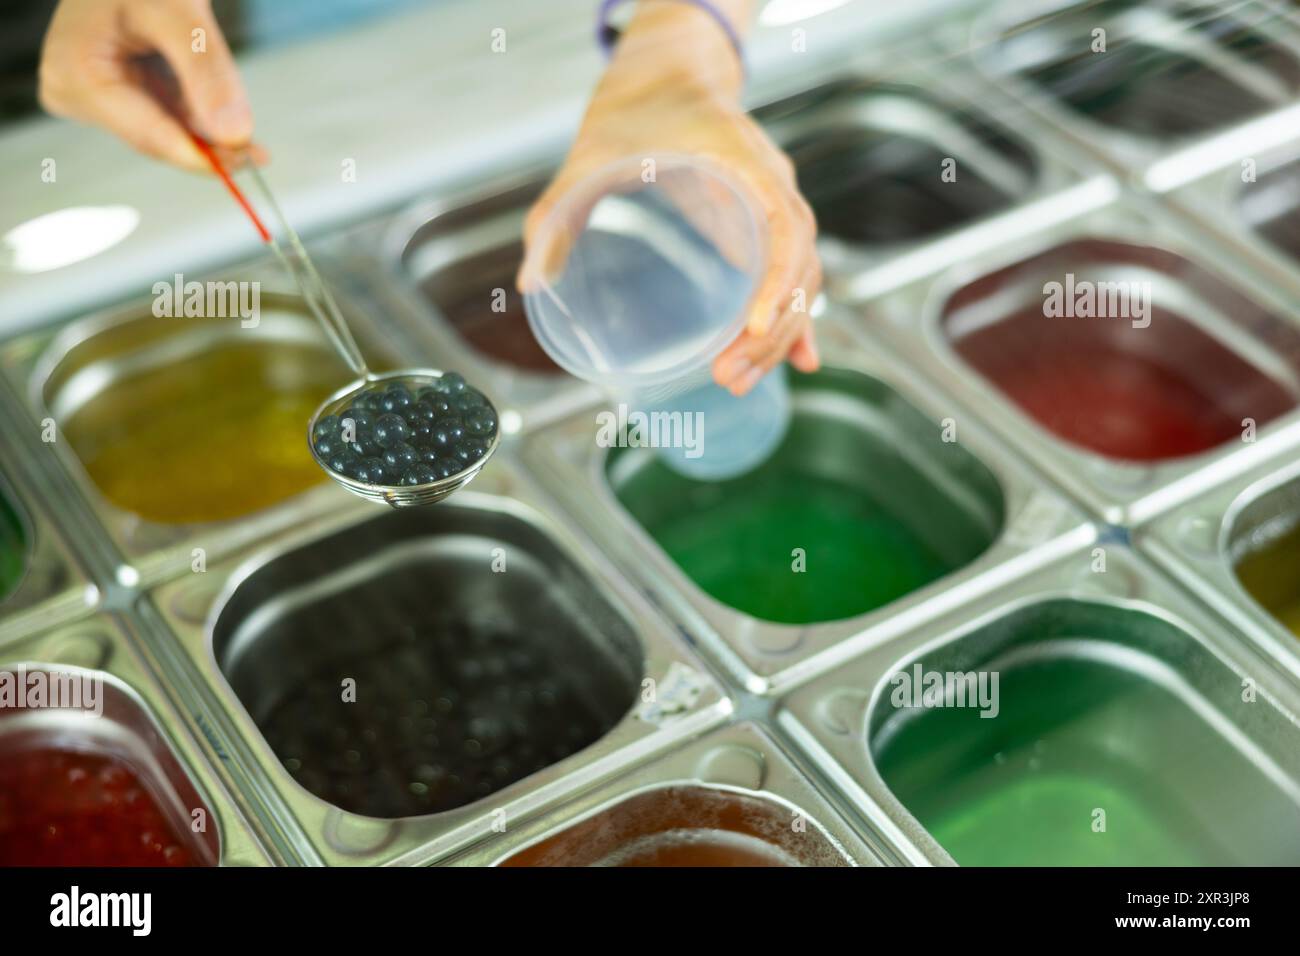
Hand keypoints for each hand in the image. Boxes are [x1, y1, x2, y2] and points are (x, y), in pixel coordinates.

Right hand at [38, 0, 261, 170]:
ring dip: (210, 136)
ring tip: (256, 148)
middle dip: (210, 146)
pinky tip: (233, 125)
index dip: (201, 156)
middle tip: (260, 156)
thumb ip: (206, 71)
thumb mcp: (178, 11)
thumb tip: (235, 136)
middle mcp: (74, 91)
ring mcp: (92, 95)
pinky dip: (200, 120)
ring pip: (165, 131)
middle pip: (156, 136)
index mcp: (75, 74)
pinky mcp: (114, 93)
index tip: (247, 164)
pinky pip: (164, 116)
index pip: (148, 134)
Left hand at [518, 1, 819, 395]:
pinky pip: (792, 274)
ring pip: (800, 276)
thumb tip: (532, 280)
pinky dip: (794, 317)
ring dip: (777, 334)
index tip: (750, 327)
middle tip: (727, 377)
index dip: (776, 279)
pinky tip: (797, 361)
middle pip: (798, 264)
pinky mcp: (763, 224)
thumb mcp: (589, 153)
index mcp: (742, 158)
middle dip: (770, 329)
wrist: (666, 74)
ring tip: (735, 380)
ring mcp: (773, 204)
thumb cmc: (633, 108)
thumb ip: (558, 212)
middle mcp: (771, 183)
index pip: (784, 224)